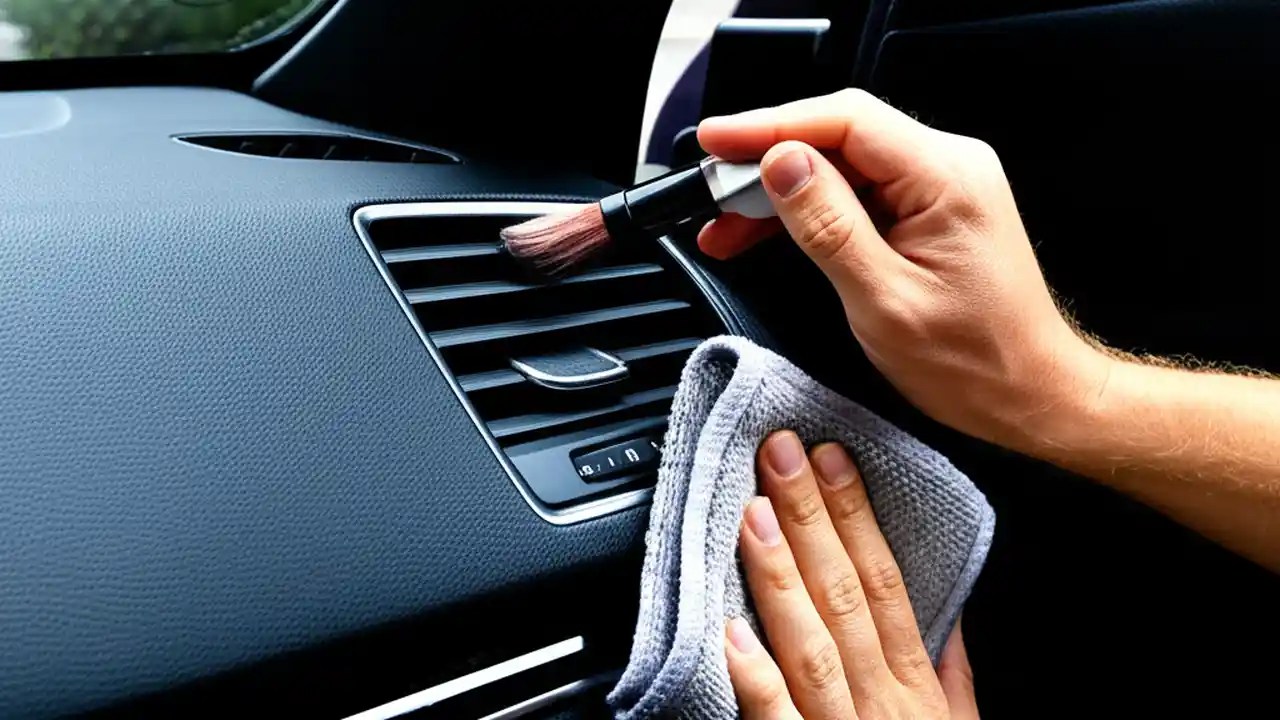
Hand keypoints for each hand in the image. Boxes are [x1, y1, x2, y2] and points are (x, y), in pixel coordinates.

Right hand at [698, 90, 1111, 449]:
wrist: (1030, 393)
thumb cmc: (975, 362)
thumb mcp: (884, 301)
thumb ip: (828, 226)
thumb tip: (781, 165)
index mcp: (946, 178)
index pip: (845, 120)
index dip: (770, 124)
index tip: (717, 140)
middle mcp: (949, 168)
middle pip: (839, 136)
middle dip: (767, 159)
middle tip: (712, 190)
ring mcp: (941, 187)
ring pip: (842, 166)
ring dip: (782, 190)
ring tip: (728, 224)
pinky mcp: (930, 211)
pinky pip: (859, 193)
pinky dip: (810, 210)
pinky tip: (769, 231)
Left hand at [726, 431, 978, 718]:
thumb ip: (951, 669)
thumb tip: (953, 611)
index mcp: (913, 681)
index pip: (883, 582)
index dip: (857, 516)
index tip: (832, 457)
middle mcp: (878, 699)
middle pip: (844, 596)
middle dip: (813, 518)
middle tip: (781, 453)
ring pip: (810, 645)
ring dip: (781, 574)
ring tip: (754, 512)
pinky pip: (776, 717)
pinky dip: (756, 676)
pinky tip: (729, 630)